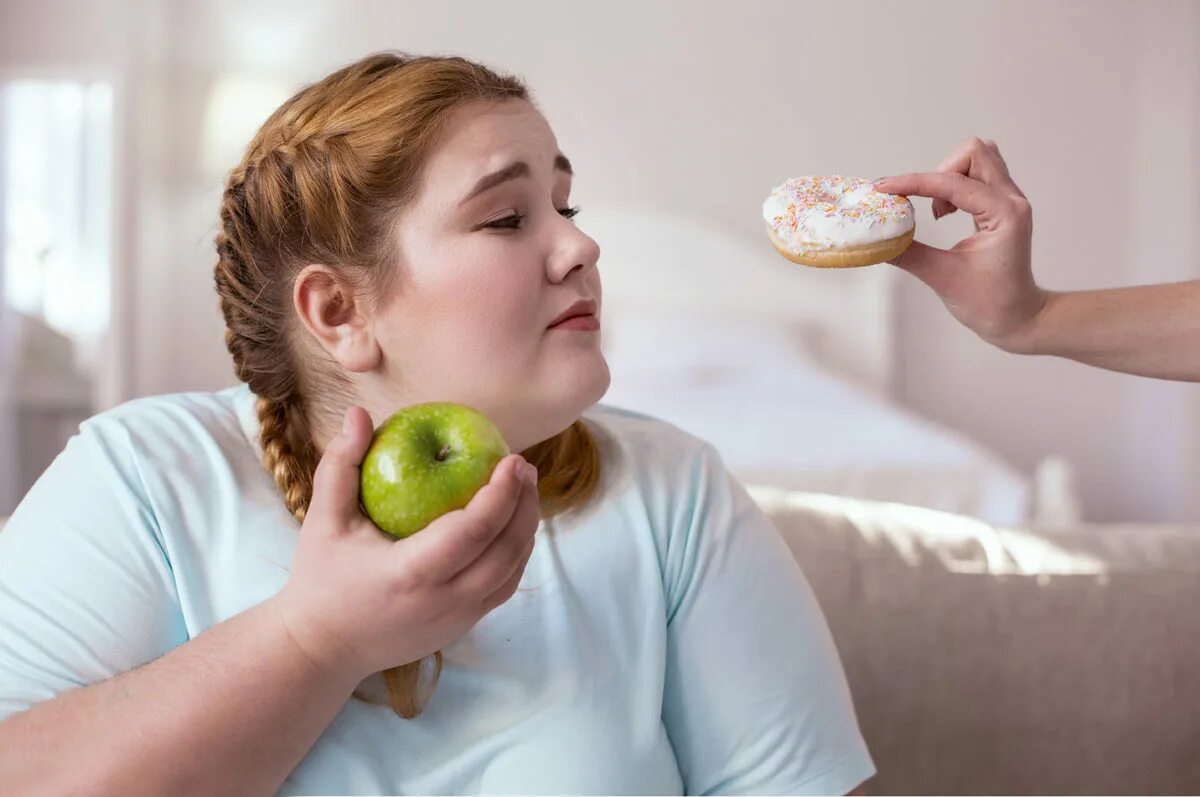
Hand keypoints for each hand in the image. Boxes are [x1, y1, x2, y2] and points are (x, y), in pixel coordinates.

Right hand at [271, 406, 540, 682]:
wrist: (323, 649)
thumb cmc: (320, 579)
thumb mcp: (323, 521)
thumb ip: (340, 465)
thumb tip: (359, 413)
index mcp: (410, 574)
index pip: (473, 532)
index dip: (502, 494)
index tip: (513, 459)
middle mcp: (442, 601)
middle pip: (506, 551)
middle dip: (525, 505)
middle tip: (524, 466)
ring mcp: (457, 619)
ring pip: (512, 571)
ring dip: (526, 528)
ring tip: (525, 489)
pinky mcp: (462, 627)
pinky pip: (503, 587)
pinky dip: (516, 554)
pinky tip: (512, 524)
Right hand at [874, 137, 1046, 348]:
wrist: (1018, 318)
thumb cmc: (988, 303)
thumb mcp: (941, 277)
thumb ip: (906, 253)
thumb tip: (874, 239)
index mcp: (1004, 214)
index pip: (953, 183)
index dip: (914, 182)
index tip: (883, 188)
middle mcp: (1012, 199)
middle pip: (974, 153)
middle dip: (940, 173)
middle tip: (928, 208)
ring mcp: (1010, 200)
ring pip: (978, 158)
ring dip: (949, 176)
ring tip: (939, 211)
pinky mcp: (1003, 205)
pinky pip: (978, 175)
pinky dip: (955, 184)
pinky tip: (946, 212)